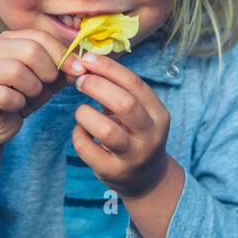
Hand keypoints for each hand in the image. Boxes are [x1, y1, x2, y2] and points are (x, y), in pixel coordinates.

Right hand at [0, 29, 86, 147]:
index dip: (62, 53)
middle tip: (48, 85)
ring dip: (32, 89)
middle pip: (29, 51)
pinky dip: (18, 104)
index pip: (39, 36)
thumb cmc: (20, 97)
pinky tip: (16, 106)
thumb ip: (62, 71)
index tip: (78, 70)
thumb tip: (83, 65)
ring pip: (16, 71)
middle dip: (47, 71)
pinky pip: (4, 96)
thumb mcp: (46, 82)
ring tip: (30, 96)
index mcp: (8, 40)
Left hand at [70, 52, 171, 199]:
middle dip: (97, 87)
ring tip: (81, 110)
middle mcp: (150, 135)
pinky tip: (81, 131)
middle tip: (79, 81)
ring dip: (86, 114)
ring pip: (106, 130)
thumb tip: (88, 61)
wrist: (146, 178)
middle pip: (125, 105)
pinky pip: (88, 149)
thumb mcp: (139, 112)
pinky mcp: (113, 172)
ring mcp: (133, 156)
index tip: (88, 59)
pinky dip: (78, 135)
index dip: (109, 68)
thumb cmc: (136, 134)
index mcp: (158, 114)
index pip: (135, 84)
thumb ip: (119, 90)